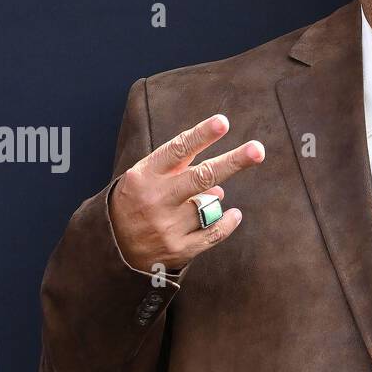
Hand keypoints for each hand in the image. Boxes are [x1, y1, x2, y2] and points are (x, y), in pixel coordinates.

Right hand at [109, 114, 264, 272]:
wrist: (113, 249)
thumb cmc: (137, 202)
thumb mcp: (144, 177)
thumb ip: (177, 170)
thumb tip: (218, 184)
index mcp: (144, 175)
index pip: (178, 150)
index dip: (202, 135)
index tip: (223, 122)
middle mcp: (156, 199)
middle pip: (202, 176)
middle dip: (232, 162)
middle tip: (257, 149)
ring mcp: (167, 226)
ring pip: (211, 204)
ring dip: (213, 200)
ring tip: (199, 201)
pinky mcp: (179, 249)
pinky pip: (215, 231)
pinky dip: (228, 221)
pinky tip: (233, 215)